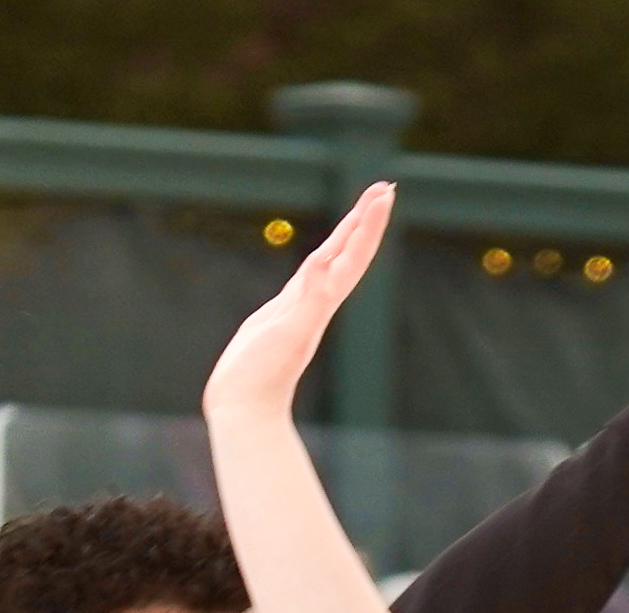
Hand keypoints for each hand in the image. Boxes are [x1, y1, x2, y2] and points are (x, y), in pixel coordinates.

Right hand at [202, 183, 393, 427]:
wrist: (245, 409)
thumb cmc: (264, 374)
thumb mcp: (289, 330)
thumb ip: (310, 299)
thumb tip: (326, 266)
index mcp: (322, 300)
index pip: (351, 254)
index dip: (367, 223)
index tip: (383, 192)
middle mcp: (317, 301)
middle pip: (346, 252)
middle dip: (364, 219)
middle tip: (381, 187)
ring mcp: (300, 308)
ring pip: (329, 263)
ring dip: (346, 236)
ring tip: (360, 212)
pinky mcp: (281, 315)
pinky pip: (306, 279)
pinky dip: (317, 261)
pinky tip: (319, 257)